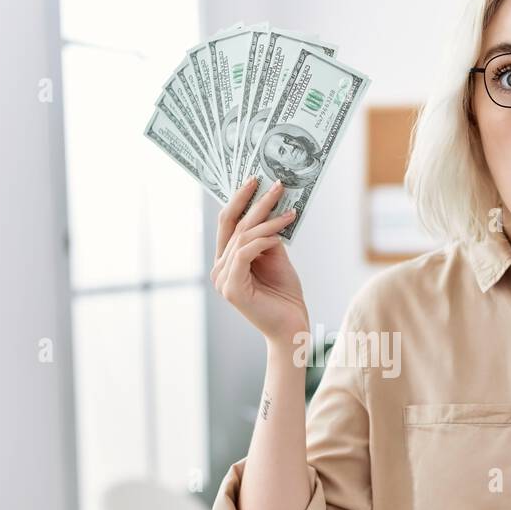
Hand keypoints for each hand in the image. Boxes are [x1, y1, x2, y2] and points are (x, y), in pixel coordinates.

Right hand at [211, 176, 309, 347]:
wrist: (291, 328)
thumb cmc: (285, 297)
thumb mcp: (276, 259)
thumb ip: (267, 238)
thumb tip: (269, 212)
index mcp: (226, 262)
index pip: (228, 224)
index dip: (239, 200)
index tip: (255, 181)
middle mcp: (219, 269)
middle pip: (232, 226)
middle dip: (252, 202)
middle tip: (272, 184)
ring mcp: (222, 279)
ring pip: (242, 237)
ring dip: (267, 220)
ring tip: (289, 211)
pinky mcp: (232, 288)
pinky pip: (246, 252)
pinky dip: (264, 239)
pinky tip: (282, 233)